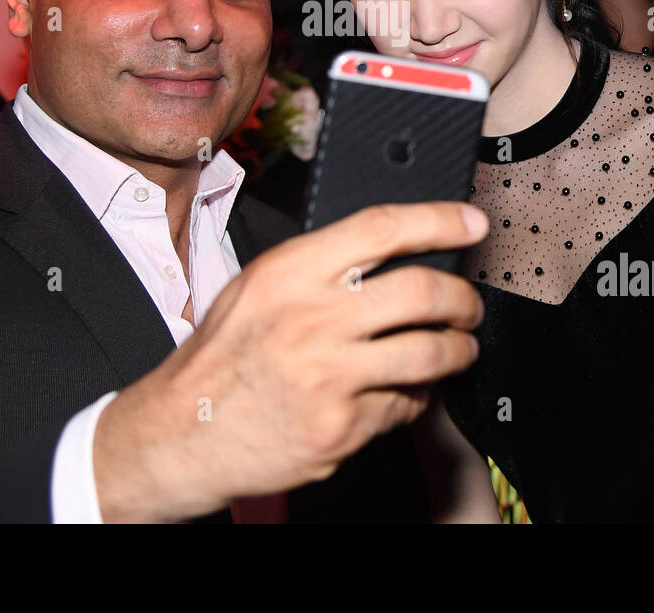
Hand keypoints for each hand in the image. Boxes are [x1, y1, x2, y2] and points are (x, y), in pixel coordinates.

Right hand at [93, 201, 487, 522]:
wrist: (182, 434)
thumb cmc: (222, 358)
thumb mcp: (256, 288)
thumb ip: (318, 266)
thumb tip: (392, 248)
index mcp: (290, 273)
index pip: (382, 229)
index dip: (440, 220)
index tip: (471, 222)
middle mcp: (311, 320)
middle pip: (423, 292)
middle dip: (463, 299)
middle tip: (468, 305)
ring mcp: (328, 377)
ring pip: (428, 353)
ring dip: (457, 351)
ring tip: (456, 349)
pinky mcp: (340, 428)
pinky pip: (404, 405)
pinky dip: (414, 398)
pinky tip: (400, 392)